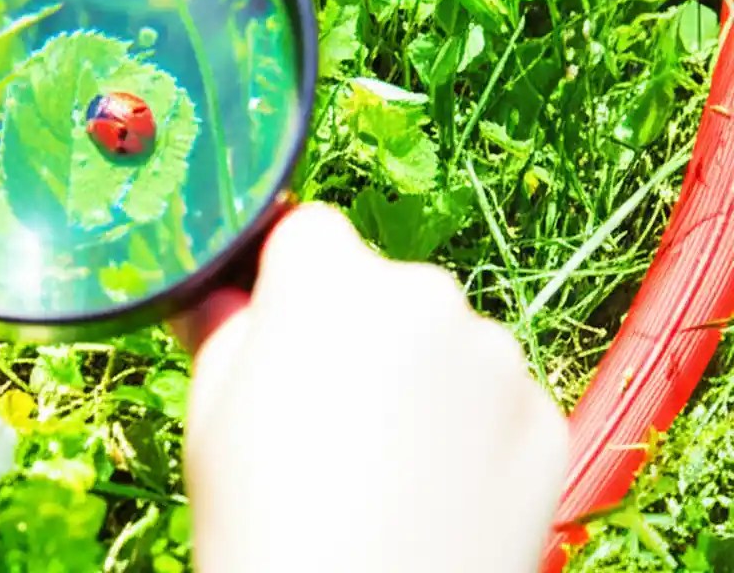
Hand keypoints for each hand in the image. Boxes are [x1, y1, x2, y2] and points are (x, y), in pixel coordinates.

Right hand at [175, 203, 567, 571]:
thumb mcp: (209, 412)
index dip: (286, 284)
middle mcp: (428, 297)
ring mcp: (498, 358)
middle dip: (356, 332)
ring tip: (382, 468)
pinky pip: (494, 397)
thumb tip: (222, 294)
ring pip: (443, 342)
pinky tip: (432, 489)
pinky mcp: (545, 418)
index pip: (308, 232)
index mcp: (334, 283)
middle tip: (324, 419)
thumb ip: (222, 326)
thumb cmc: (264, 522)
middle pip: (381, 289)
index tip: (279, 336)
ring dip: (419, 379)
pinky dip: (469, 429)